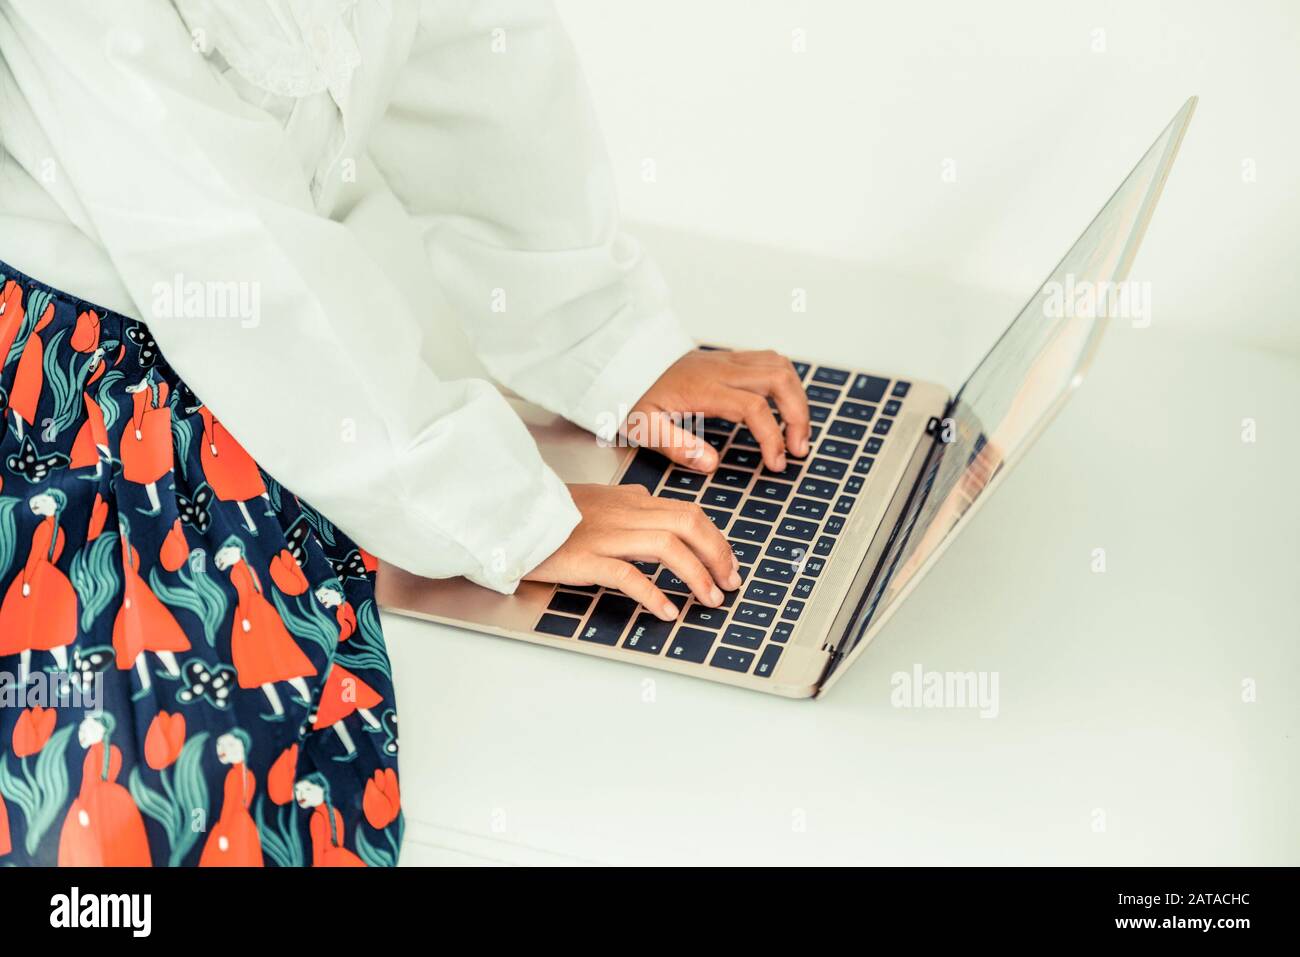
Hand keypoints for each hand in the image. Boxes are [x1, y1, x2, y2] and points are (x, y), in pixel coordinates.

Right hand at [524, 483, 741, 620]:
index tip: (728, 564)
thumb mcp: (595, 498)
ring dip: (697, 575)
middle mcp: (624, 513)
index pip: (688, 513)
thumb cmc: (550, 513)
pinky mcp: (586, 559)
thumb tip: (652, 502)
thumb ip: (626, 501)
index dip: (716, 539)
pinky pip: (629, 575)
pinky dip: (654, 595)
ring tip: (709, 600)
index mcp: (631, 500)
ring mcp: (606, 535)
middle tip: (729, 584)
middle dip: (718, 555)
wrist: (511, 516)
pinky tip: (668, 612)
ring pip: (668, 547)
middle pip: (689, 524)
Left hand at [627, 349, 810, 472]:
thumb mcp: (644, 428)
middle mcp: (722, 368)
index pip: (753, 408)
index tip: (776, 463)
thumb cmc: (635, 396)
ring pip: (781, 366)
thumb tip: (711, 463)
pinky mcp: (730, 358)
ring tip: (797, 431)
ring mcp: (728, 359)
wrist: (627, 362)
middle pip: (779, 379)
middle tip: (799, 449)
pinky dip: (787, 384)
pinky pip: (770, 361)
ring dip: (797, 398)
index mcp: (703, 388)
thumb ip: (676, 446)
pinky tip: (785, 407)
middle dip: (798, 415)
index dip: (772, 437)